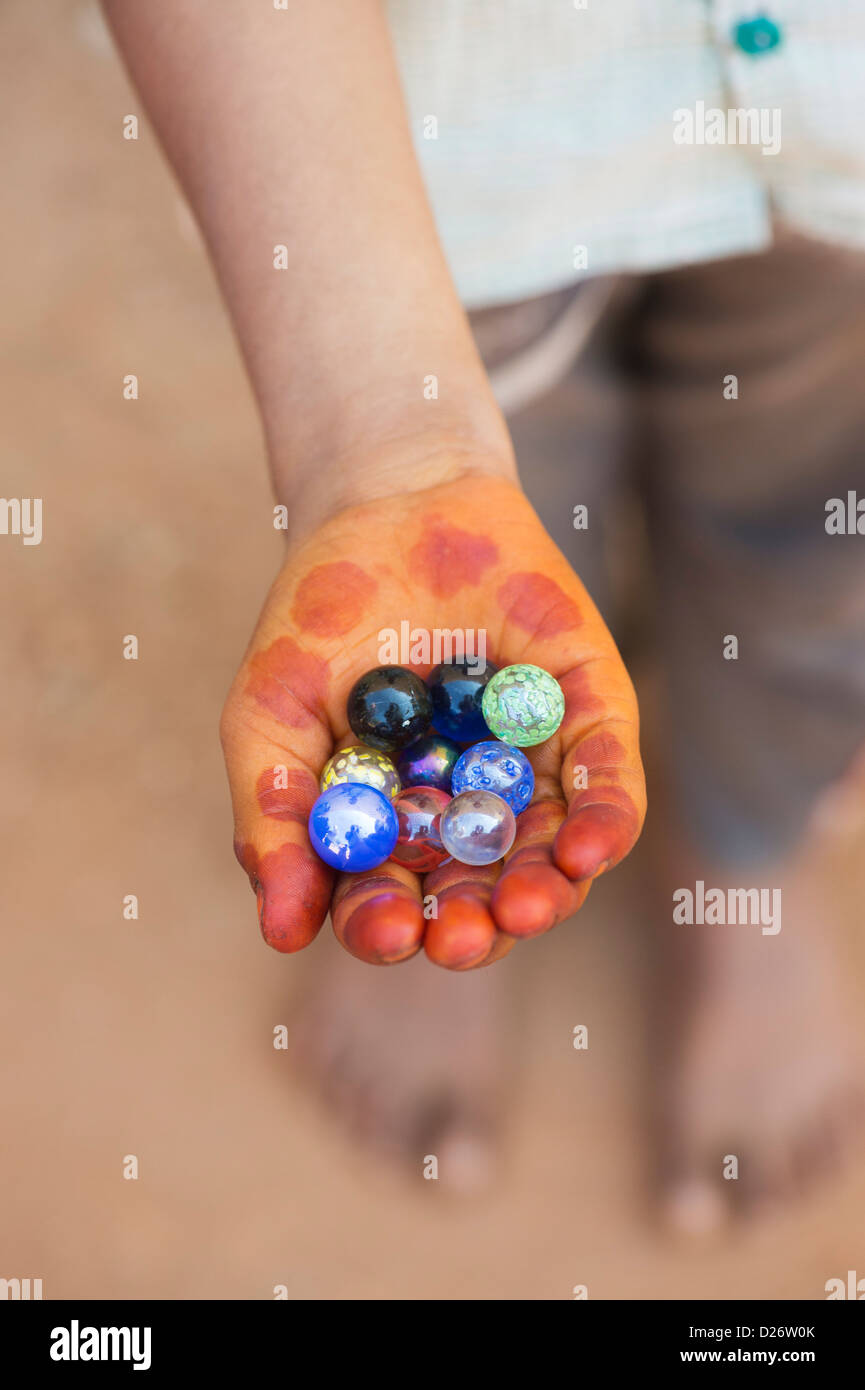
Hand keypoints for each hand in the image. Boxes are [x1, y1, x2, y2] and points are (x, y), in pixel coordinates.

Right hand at [221, 469, 644, 968]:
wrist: (386, 502)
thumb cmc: (319, 613)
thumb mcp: (269, 711)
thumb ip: (276, 815)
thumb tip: (280, 932)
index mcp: (391, 825)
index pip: (391, 898)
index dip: (387, 925)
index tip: (386, 932)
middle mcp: (466, 811)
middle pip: (476, 891)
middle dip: (470, 924)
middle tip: (458, 937)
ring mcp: (532, 768)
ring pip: (550, 855)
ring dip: (544, 892)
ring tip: (524, 909)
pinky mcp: (588, 716)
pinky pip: (609, 783)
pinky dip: (604, 820)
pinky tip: (586, 850)